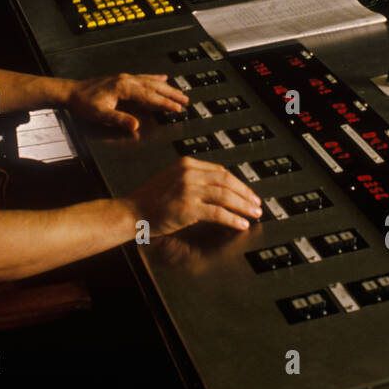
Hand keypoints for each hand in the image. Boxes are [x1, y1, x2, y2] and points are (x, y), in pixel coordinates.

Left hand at [66, 73, 187, 131]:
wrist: (72, 92)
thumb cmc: (84, 103)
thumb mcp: (100, 114)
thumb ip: (119, 119)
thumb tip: (135, 126)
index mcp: (124, 87)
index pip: (150, 96)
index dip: (165, 103)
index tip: (177, 108)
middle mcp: (127, 80)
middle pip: (155, 86)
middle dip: (172, 94)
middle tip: (186, 101)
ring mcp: (126, 78)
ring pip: (152, 81)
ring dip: (167, 87)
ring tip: (179, 93)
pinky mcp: (123, 79)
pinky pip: (144, 77)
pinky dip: (155, 78)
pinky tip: (162, 78)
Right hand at [123, 157, 261, 235]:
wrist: (132, 212)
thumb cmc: (150, 199)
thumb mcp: (173, 179)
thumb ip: (194, 179)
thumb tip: (220, 189)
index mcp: (186, 163)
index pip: (220, 171)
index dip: (238, 183)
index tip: (248, 192)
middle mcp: (189, 173)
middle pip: (227, 181)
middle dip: (245, 193)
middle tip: (257, 204)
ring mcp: (189, 189)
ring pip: (226, 196)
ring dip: (243, 206)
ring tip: (254, 214)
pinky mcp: (188, 207)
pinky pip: (218, 213)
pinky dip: (233, 219)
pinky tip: (241, 224)